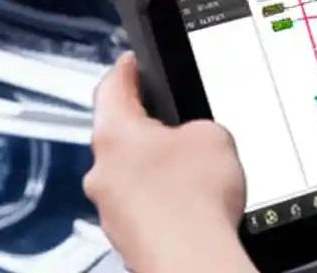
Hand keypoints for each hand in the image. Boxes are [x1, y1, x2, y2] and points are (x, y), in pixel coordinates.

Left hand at [85, 53, 254, 272]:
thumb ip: (195, 126)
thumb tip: (191, 140)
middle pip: (122, 135)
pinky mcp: (127, 236)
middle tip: (181, 124)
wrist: (192, 260)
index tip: (131, 63)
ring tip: (198, 174)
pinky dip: (165, 202)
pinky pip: (144, 207)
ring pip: (133, 174)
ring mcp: (111, 208)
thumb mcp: (213, 135)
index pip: (112, 87)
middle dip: (151, 129)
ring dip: (158, 170)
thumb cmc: (193, 201)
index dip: (126, 71)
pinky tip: (194, 206)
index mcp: (114, 134)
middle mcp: (102, 171)